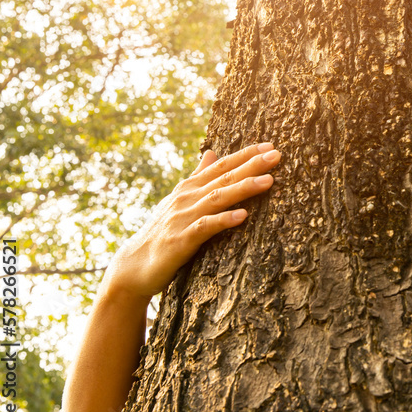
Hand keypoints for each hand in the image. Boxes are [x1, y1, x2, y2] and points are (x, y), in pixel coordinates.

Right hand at [102, 142, 280, 301]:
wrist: (134, 265)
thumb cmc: (163, 231)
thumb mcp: (180, 199)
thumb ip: (198, 176)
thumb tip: (212, 151)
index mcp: (190, 187)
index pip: (221, 166)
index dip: (245, 155)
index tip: (270, 146)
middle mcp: (187, 198)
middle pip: (223, 178)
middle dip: (251, 165)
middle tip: (277, 155)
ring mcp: (183, 217)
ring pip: (218, 198)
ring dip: (243, 188)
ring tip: (268, 181)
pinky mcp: (181, 240)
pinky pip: (206, 227)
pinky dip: (224, 220)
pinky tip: (243, 215)